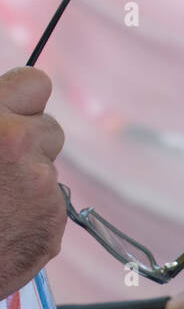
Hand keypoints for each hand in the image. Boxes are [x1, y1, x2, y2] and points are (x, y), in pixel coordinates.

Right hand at [0, 68, 65, 299]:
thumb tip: (5, 105)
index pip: (37, 84)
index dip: (23, 101)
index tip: (13, 115)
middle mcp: (21, 146)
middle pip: (51, 129)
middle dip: (31, 143)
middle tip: (2, 164)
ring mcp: (41, 187)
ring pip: (48, 171)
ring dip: (29, 180)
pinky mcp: (53, 222)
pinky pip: (50, 206)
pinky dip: (32, 213)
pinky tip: (5, 224)